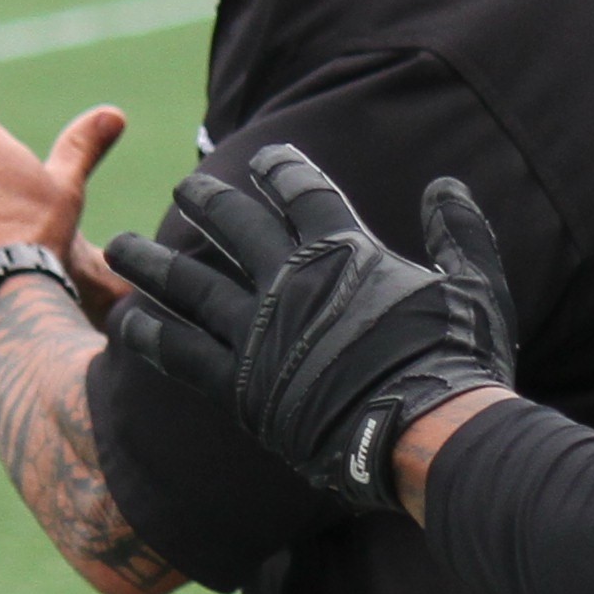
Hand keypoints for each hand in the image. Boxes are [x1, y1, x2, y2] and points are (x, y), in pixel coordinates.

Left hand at [104, 145, 515, 512]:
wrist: (424, 434)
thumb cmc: (455, 363)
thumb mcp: (474, 286)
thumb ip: (459, 232)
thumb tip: (447, 186)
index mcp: (343, 252)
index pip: (301, 192)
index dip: (280, 169)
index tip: (264, 159)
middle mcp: (290, 281)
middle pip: (232, 225)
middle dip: (205, 201)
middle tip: (184, 188)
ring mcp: (258, 332)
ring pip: (189, 283)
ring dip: (151, 261)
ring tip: (119, 245)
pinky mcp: (240, 385)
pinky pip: (180, 353)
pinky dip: (148, 335)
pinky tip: (121, 322)